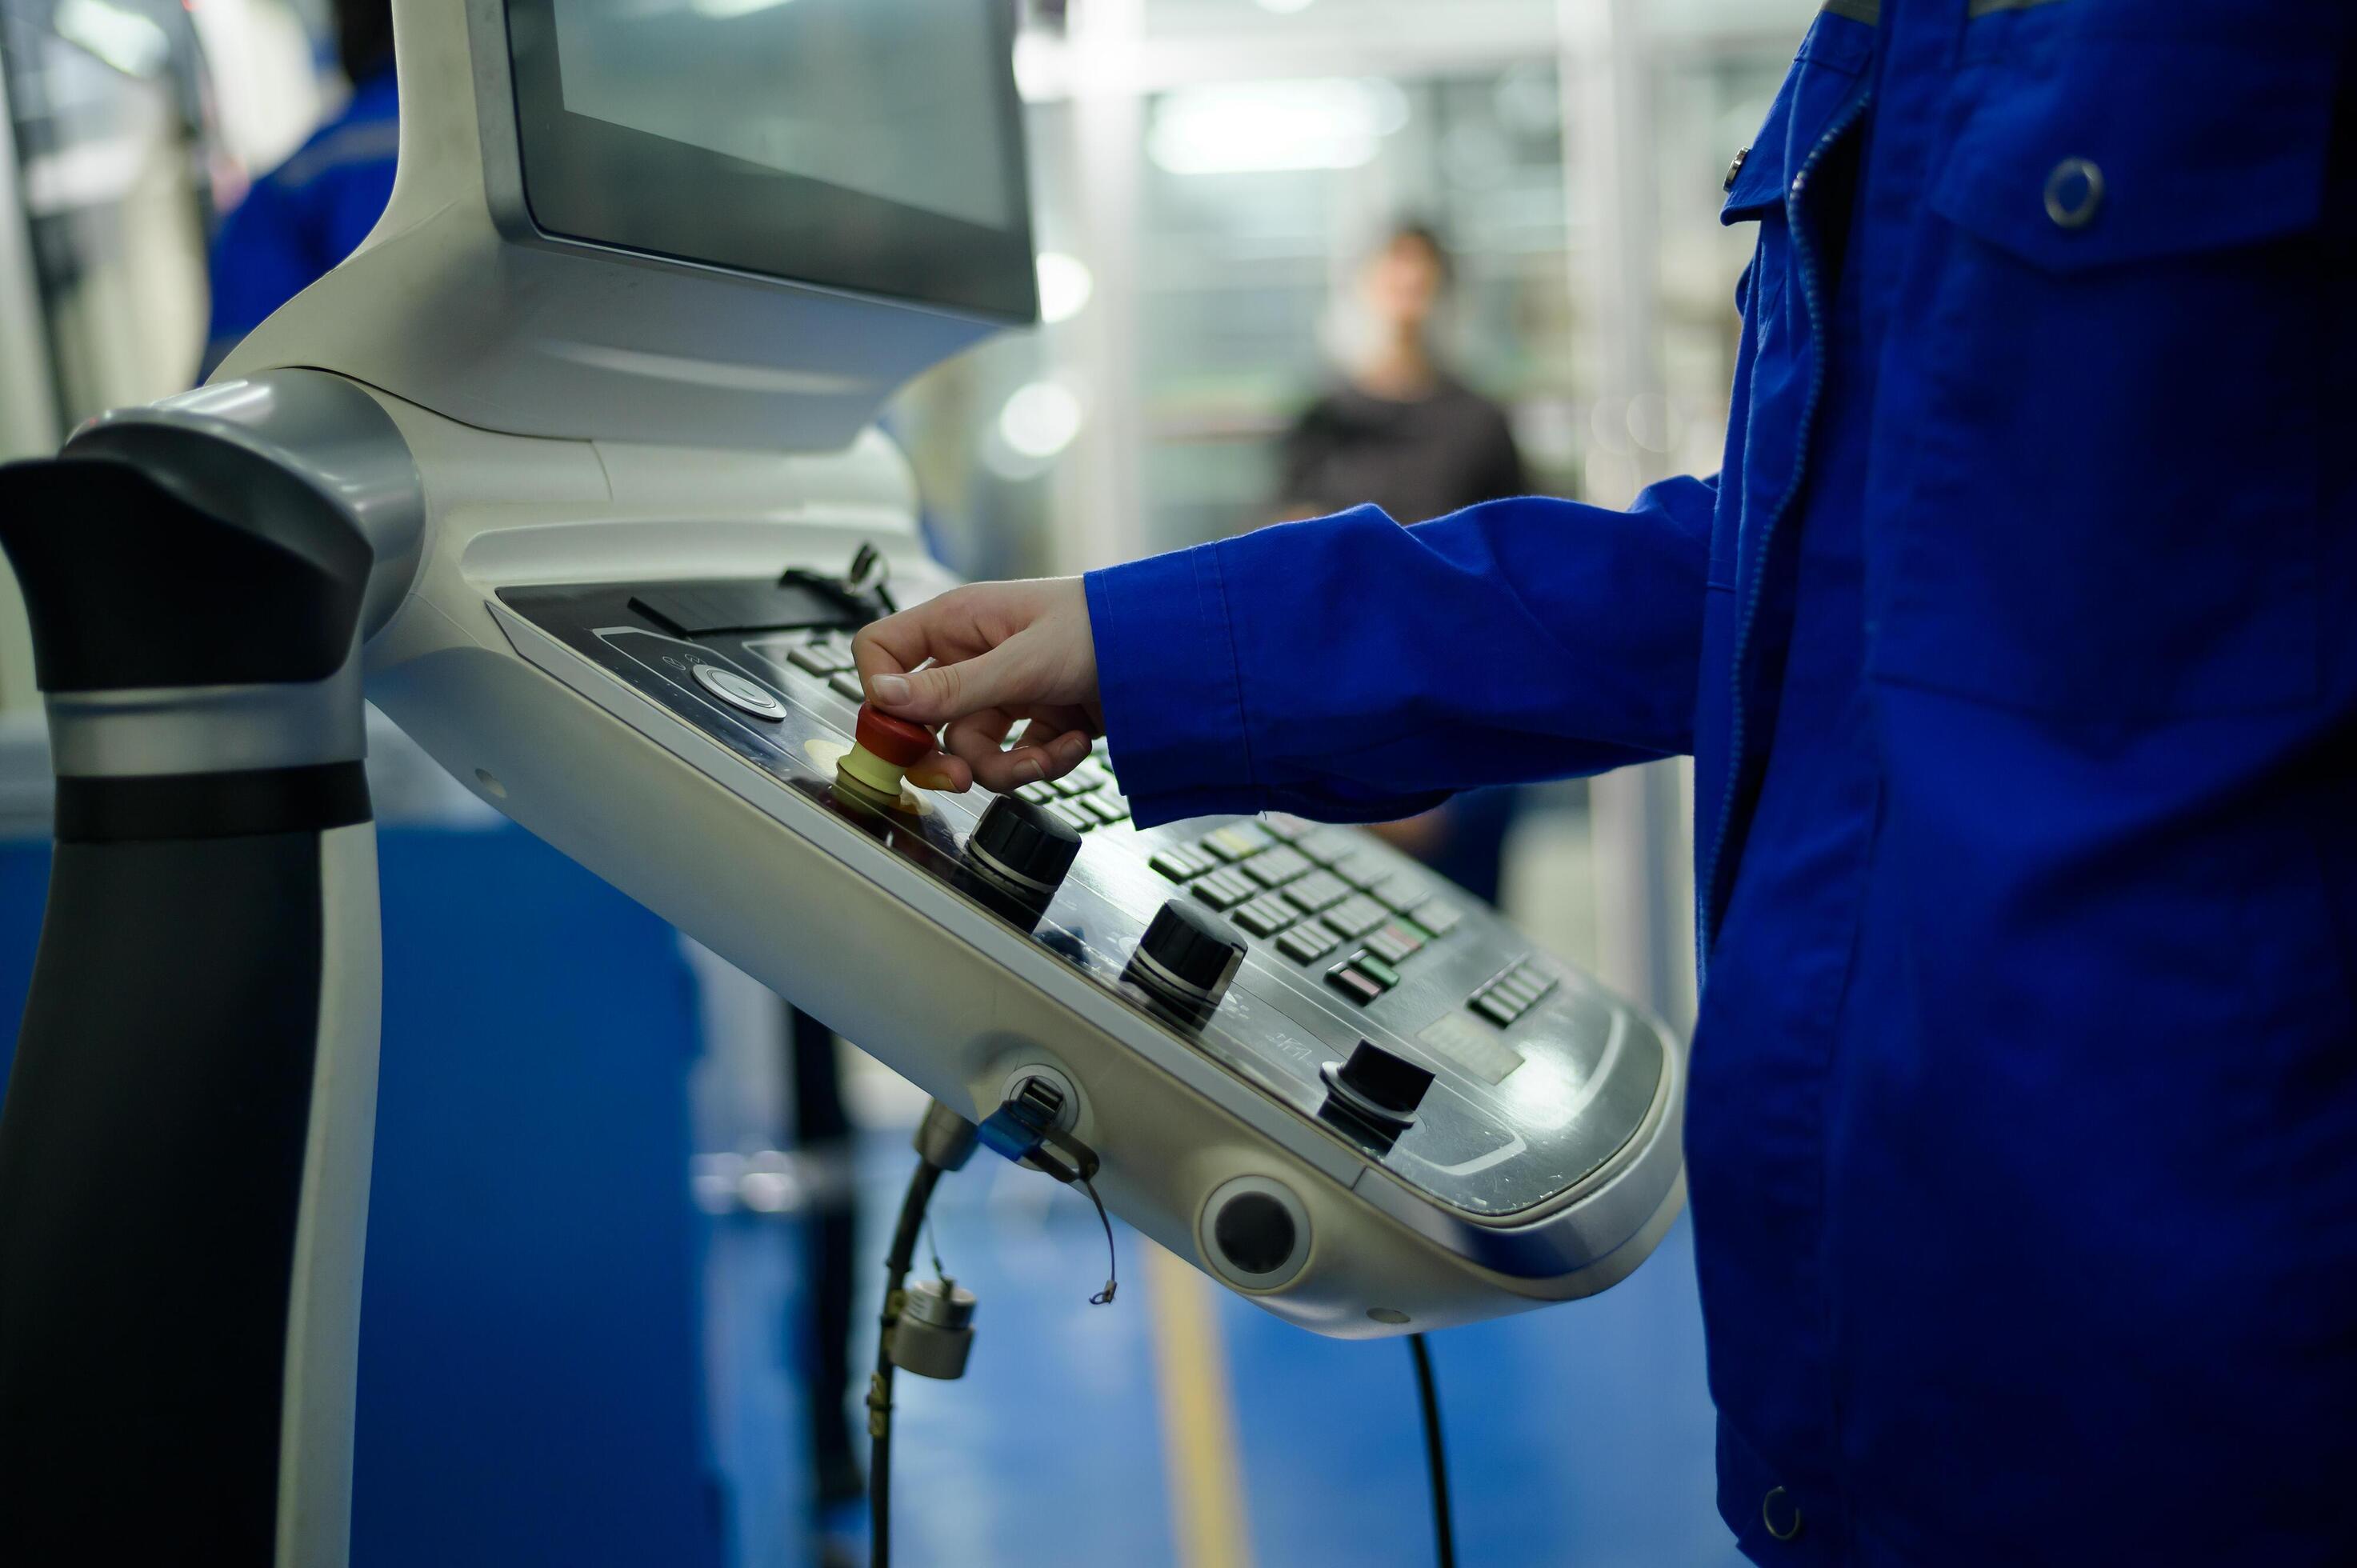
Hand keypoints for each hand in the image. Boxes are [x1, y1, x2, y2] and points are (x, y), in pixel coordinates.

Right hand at [851, 577, 1101, 793]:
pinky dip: (1047, 760)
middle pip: (923, 718)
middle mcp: (975, 655)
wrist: (1174, 649)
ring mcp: (1007, 690)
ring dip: (1011, 766)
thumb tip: (883, 698)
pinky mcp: (1040, 719)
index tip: (903, 731)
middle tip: (959, 779)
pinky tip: (1078, 741)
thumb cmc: (1102, 626)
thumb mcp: (1023, 662)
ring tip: (1052, 754)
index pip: (882, 652)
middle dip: (943, 756)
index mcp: (958, 623)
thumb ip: (953, 688)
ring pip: (973, 749)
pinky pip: (1018, 757)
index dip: (881, 693)